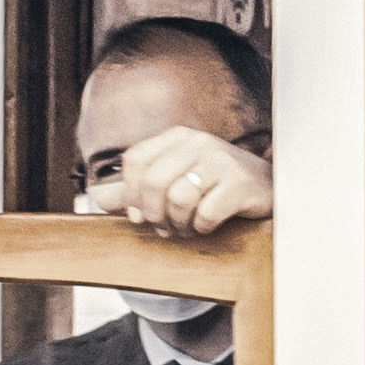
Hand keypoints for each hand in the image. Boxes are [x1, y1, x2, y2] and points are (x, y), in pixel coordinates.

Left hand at [79, 122, 273, 238]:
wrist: (269, 188)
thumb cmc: (217, 185)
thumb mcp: (175, 181)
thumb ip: (136, 189)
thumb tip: (96, 198)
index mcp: (178, 137)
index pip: (135, 159)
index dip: (130, 193)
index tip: (139, 215)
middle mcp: (198, 143)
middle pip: (153, 181)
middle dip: (154, 214)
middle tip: (165, 228)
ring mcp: (221, 161)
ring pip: (177, 198)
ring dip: (178, 224)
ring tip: (186, 228)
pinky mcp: (240, 184)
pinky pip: (205, 213)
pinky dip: (201, 227)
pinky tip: (207, 226)